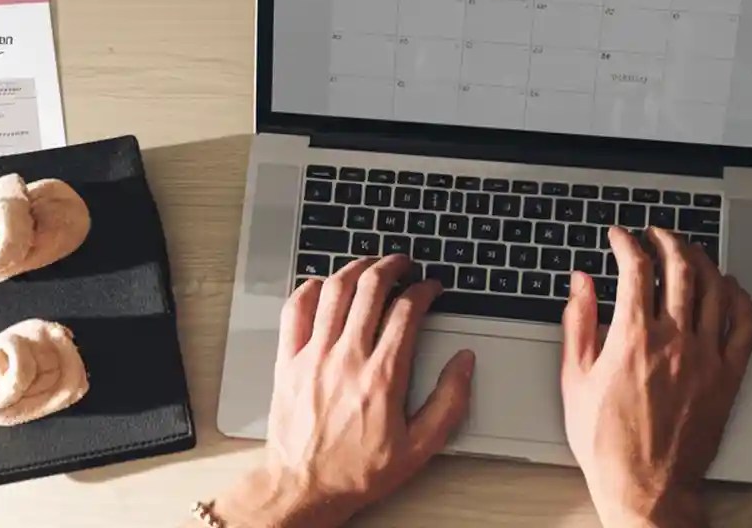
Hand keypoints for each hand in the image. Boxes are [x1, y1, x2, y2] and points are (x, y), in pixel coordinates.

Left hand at [210, 255, 474, 527]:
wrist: (304, 488)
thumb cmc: (357, 471)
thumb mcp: (419, 448)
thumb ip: (449, 402)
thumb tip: (464, 363)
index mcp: (382, 376)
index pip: (407, 311)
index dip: (424, 290)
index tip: (431, 288)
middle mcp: (346, 357)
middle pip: (371, 288)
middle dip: (393, 266)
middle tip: (404, 264)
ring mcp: (313, 355)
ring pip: (334, 290)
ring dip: (355, 268)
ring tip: (370, 264)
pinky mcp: (287, 360)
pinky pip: (295, 309)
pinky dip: (310, 289)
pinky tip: (323, 286)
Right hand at [561, 227, 751, 527]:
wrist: (645, 485)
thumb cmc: (606, 440)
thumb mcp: (574, 377)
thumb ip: (578, 322)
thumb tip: (580, 283)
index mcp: (633, 338)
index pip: (635, 268)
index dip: (626, 242)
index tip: (619, 236)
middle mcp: (674, 340)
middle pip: (680, 268)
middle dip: (666, 239)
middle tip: (655, 232)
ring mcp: (706, 357)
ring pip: (714, 288)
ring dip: (701, 259)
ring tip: (687, 250)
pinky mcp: (728, 377)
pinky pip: (744, 325)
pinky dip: (738, 297)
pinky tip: (728, 286)